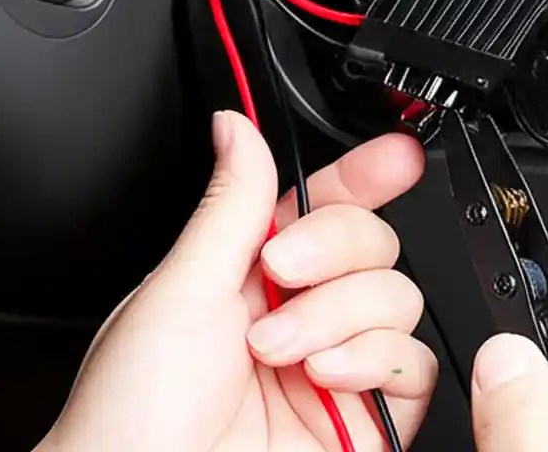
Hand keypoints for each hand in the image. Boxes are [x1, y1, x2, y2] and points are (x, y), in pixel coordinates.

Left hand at [36, 111, 434, 450]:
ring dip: (337, 314)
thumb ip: (232, 204)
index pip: (324, 208)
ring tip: (279, 350)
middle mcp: (298, 316)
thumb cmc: (133, 416)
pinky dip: (374, 359)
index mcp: (249, 276)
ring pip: (399, 298)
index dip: (365, 176)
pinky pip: (414, 366)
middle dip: (332, 251)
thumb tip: (237, 126)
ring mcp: (333, 367)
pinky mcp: (366, 420)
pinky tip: (323, 375)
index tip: (396, 157)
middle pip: (373, 243)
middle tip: (281, 274)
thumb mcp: (179, 288)